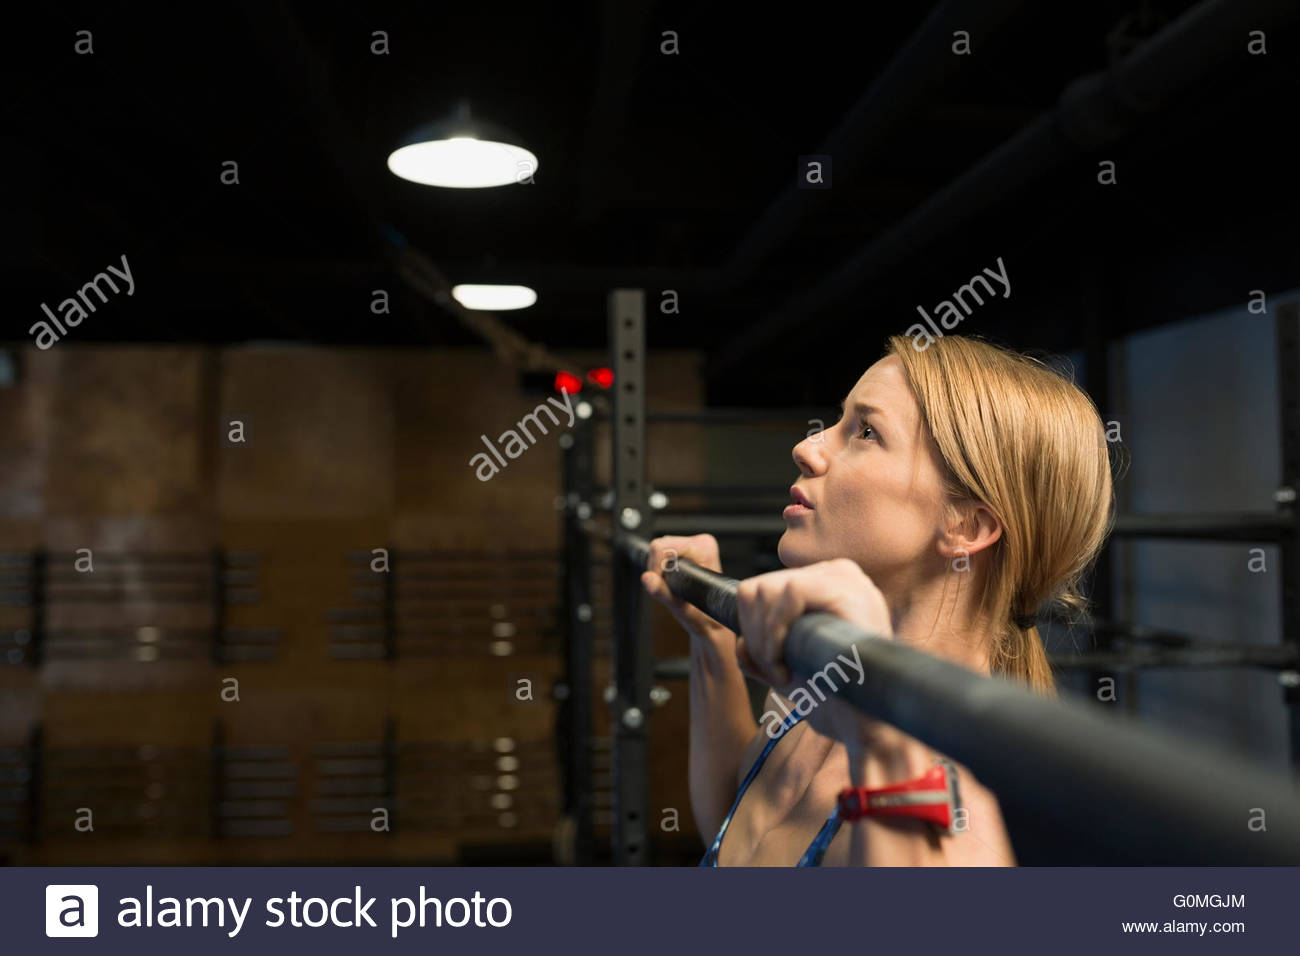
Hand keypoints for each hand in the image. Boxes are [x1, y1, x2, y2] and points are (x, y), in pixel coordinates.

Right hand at [640, 534, 734, 645]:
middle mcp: (700, 543)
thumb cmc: (704, 617)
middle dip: (657, 569)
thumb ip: (663, 592)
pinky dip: (662, 570)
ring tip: (673, 587)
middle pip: (659, 547)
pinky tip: (673, 582)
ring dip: (659, 571)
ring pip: (660, 551)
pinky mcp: (689, 551)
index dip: (655, 567)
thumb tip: (647, 578)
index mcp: (704, 548)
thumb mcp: (681, 608)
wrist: (714, 624)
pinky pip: (663, 555)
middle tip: (669, 588)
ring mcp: (694, 545)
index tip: (662, 585)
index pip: (661, 547)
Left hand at [734, 559, 894, 746]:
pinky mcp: (849, 590)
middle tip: (776, 671)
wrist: (869, 727)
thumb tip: (740, 645)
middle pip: (759, 586)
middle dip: (755, 636)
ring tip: (784, 671)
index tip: (771, 665)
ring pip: (768, 589)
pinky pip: (790, 593)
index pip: (762, 588)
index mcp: (826, 587)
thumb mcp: (788, 669)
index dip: (752, 629)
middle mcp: (838, 574)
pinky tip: (790, 665)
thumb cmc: (836, 698)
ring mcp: (847, 578)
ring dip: (764, 640)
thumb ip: (761, 653)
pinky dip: (776, 633)